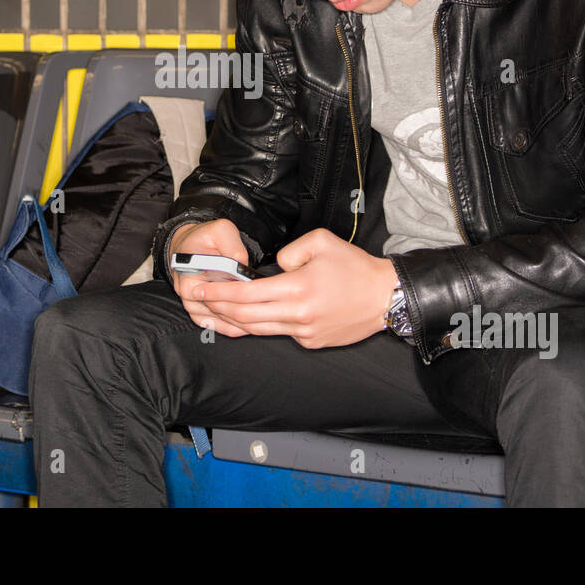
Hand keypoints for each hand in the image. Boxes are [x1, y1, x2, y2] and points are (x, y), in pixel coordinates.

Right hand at [167, 219, 252, 337]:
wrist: (188, 246)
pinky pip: (209, 324)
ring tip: (256, 323)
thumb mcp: (220, 231)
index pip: (216, 289)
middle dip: (239, 312)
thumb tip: (243, 265)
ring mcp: (190, 303)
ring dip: (234, 324)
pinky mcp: (195, 309)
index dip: (237, 293)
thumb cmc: (204, 238)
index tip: (255, 293)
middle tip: (262, 311)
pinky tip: (243, 328)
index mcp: (190, 271)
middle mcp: (187, 291)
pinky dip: (226, 328)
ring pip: (213, 321)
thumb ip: (233, 246)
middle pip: (215, 308)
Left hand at [191, 227, 400, 348]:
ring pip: (258, 330)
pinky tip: (246, 320)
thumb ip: (289, 251)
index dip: (220, 294)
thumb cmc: (355, 267)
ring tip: (214, 313)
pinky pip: (278, 334)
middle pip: (246, 316)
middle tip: (198, 302)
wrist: (385, 297)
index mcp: (297, 288)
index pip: (247, 294)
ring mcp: (304, 332)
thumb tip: (274, 266)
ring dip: (233, 322)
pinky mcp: (311, 342)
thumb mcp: (322, 241)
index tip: (201, 290)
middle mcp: (297, 315)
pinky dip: (259, 327)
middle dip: (218, 309)